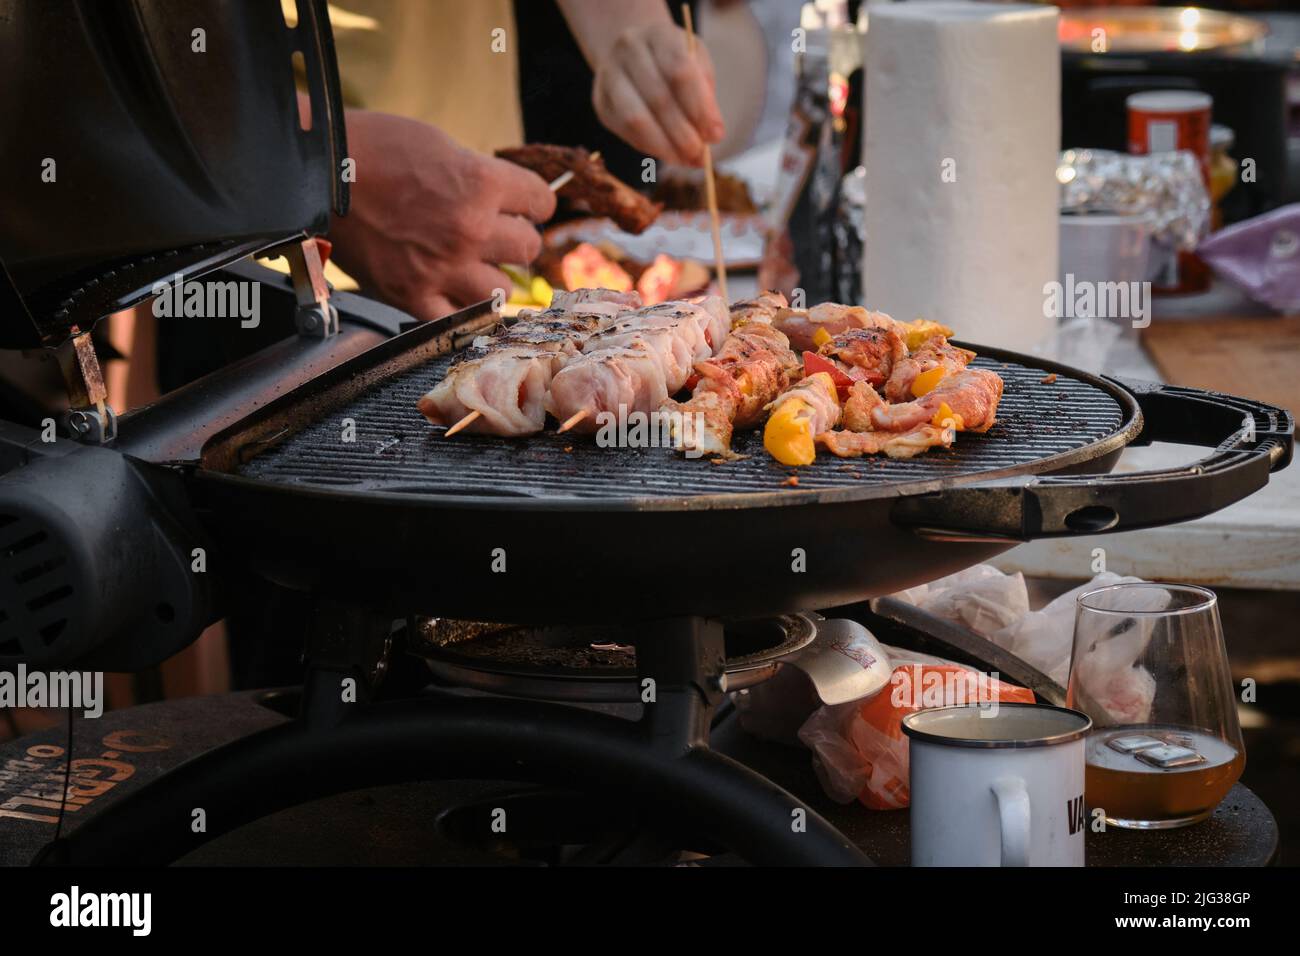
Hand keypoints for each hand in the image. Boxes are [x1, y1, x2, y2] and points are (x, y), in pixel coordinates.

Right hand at [328, 111, 555, 320]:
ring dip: (491, 275)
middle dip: (512, 238)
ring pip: (501, 288)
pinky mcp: (413, 295)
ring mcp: (443, 267)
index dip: (532, 202)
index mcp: (481, 183)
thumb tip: (509, 200)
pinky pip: (458, 317)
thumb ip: (480, 178)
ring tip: (472, 263)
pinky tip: (452, 290)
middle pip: (527, 248)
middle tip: (493, 234)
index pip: (541, 202)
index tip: (523, 205)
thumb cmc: (373, 149)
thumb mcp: (440, 146)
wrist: (315, 173)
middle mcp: (470, 229)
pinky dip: (459, 306)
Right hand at [591, 21, 724, 166]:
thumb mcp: (697, 66)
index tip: (715, 135)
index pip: (680, 72)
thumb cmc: (673, 61)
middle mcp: (628, 50)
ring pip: (635, 118)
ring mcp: (609, 75)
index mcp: (658, 35)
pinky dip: (649, 147)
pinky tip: (667, 153)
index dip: (699, 108)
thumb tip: (713, 136)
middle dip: (682, 133)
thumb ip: (706, 98)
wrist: (634, 53)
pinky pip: (624, 131)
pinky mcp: (601, 102)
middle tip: (700, 155)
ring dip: (664, 146)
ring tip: (684, 159)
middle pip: (658, 98)